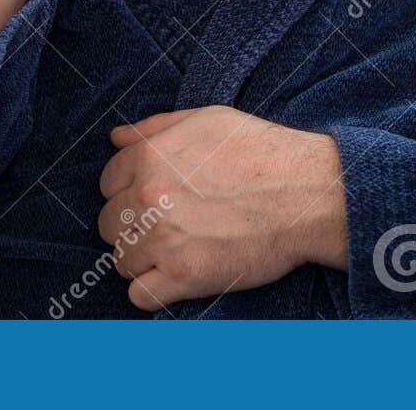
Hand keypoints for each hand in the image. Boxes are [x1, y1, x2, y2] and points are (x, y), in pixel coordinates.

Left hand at [97, 106, 347, 311]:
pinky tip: (177, 275)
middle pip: (108, 223)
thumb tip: (116, 138)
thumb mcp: (208, 120)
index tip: (152, 198)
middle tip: (166, 225)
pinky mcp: (184, 277)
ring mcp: (163, 239)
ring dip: (143, 258)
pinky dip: (154, 289)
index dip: (128, 190)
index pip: (107, 183)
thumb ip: (157, 127)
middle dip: (132, 226)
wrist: (308, 193)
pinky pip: (140, 295)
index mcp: (150, 157)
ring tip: (176, 250)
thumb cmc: (263, 152)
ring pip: (121, 260)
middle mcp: (147, 197)